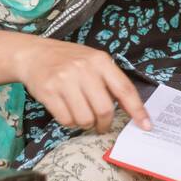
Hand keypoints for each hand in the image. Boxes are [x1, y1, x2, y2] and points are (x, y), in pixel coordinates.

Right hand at [15, 38, 150, 133]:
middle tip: (101, 125)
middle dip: (104, 123)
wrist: (34, 54)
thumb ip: (110, 81)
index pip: (124, 89)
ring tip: (80, 114)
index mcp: (100, 61)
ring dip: (85, 124)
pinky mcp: (48, 92)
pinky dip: (70, 122)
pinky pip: (66, 120)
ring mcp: (65, 80)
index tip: (146, 125)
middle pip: (104, 109)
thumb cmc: (68, 60)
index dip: (137, 110)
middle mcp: (84, 69)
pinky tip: (67, 111)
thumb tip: (130, 110)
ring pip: (85, 118)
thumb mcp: (93, 61)